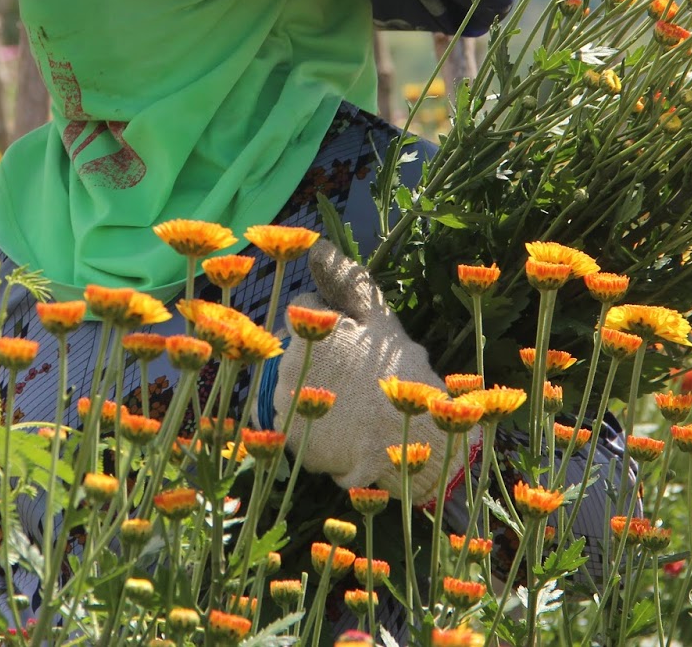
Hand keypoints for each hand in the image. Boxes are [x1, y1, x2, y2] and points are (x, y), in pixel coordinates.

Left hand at [271, 239, 467, 496]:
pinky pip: (299, 423)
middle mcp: (289, 364)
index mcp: (307, 330)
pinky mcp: (291, 439)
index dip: (332, 320)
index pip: (305, 308)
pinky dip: (317, 426)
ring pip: (298, 386)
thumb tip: (316, 247)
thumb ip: (346, 282)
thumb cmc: (398, 375)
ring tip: (355, 407)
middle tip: (358, 377)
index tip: (355, 340)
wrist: (404, 443)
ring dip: (319, 390)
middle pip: (300, 349)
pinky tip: (345, 430)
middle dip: (323, 357)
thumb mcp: (378, 320)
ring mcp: (287, 403)